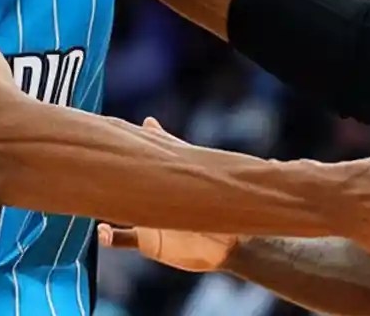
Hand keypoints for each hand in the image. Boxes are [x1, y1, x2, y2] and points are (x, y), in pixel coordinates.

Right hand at [98, 118, 239, 271]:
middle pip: (137, 171)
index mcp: (180, 176)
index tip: (146, 121)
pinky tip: (103, 233)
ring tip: (93, 194)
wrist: (228, 247)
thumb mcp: (237, 193)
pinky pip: (123, 238)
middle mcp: (161, 194)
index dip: (157, 135)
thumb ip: (252, 175)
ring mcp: (151, 216)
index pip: (165, 150)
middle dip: (122, 159)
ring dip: (109, 199)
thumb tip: (276, 162)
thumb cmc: (233, 217)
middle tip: (103, 144)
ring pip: (122, 203)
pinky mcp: (149, 241)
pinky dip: (112, 236)